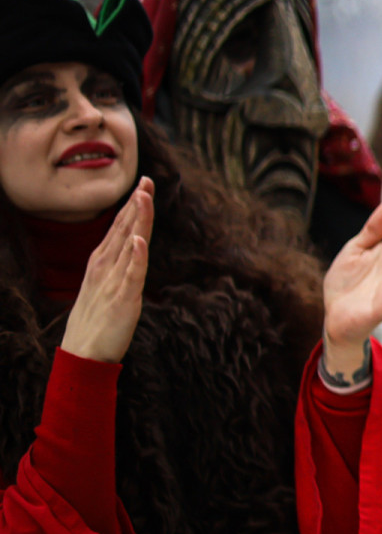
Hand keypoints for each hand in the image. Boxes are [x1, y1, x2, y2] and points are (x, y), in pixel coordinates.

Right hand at [59, 178, 153, 363]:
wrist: (82, 353)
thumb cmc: (96, 321)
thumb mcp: (105, 286)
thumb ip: (118, 267)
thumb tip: (131, 248)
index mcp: (102, 263)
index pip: (120, 228)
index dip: (132, 206)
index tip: (143, 185)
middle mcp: (106, 267)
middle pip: (125, 230)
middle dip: (136, 205)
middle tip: (146, 180)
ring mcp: (113, 281)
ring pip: (130, 244)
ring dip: (137, 220)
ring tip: (144, 196)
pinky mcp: (123, 298)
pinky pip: (132, 273)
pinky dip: (136, 256)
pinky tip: (141, 239)